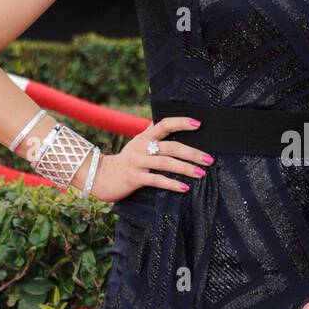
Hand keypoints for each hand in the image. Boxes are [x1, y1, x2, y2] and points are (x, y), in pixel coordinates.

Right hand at [88, 115, 214, 201]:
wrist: (99, 176)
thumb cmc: (127, 161)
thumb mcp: (139, 144)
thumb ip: (153, 134)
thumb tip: (170, 120)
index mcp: (145, 137)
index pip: (164, 124)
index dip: (181, 122)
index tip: (198, 123)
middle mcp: (141, 147)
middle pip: (171, 146)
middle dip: (192, 152)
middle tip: (209, 158)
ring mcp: (137, 162)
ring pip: (166, 163)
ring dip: (186, 168)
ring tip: (201, 172)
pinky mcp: (134, 178)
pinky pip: (156, 180)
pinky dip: (172, 184)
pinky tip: (184, 187)